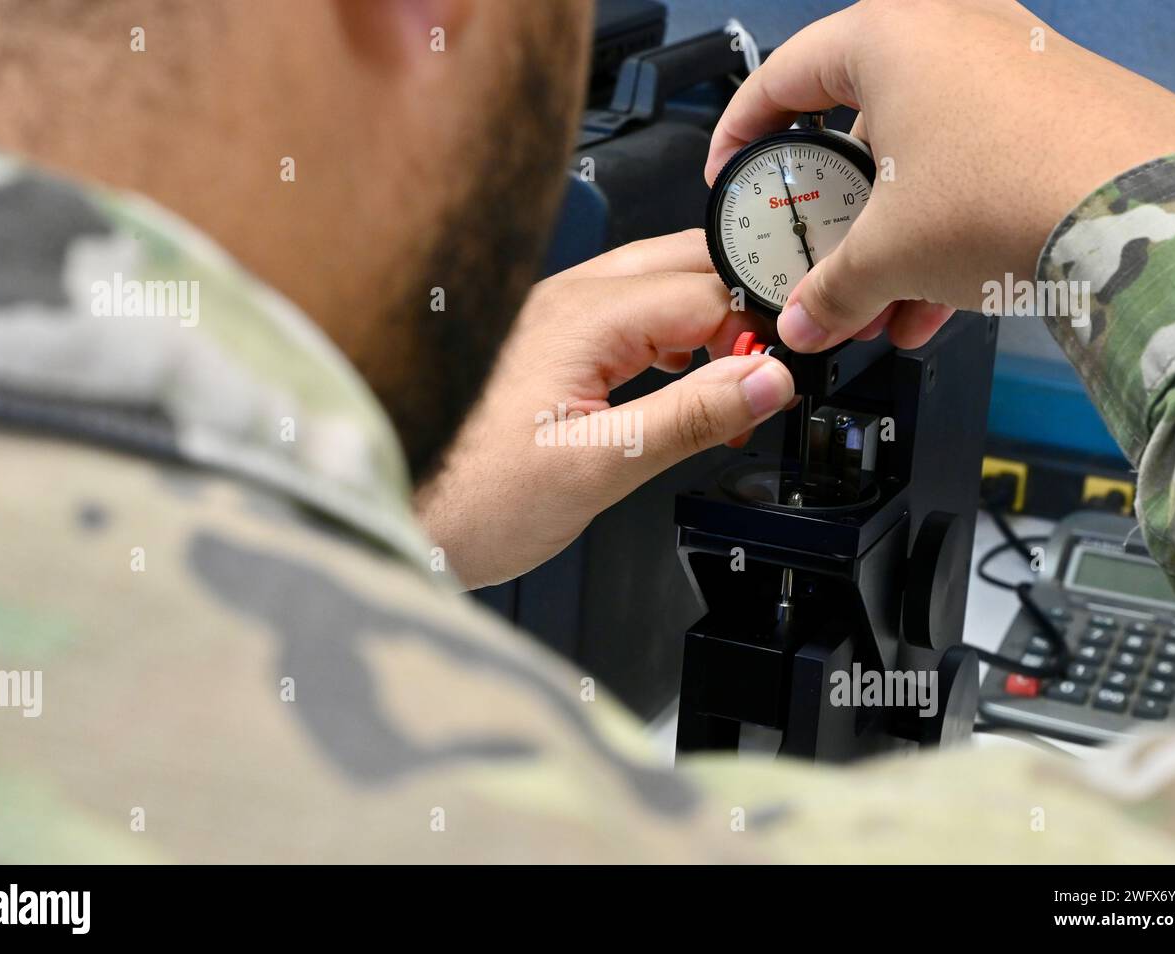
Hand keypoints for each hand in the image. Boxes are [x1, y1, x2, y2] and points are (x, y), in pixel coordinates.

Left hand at [415, 230, 796, 588]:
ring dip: (705, 325)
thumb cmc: (468, 498)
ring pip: (655, 287)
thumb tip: (766, 378)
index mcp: (582, 317)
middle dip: (739, 311)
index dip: (757, 333)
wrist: (392, 511)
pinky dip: (667, 340)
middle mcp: (565, 300)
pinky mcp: (545, 344)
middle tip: (766, 375)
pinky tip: (674, 383)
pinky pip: (625, 316)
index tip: (782, 380)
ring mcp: (552, 317)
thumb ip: (688, 418)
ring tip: (727, 389)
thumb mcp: (596, 467)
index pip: (706, 291)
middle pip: (684, 265)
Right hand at [707, 0, 1174, 352]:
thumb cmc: (1002, 196)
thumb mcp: (887, 253)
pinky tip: (939, 299)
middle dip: (839, 214)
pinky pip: (978, 166)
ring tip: (885, 307)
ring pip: (923, 155)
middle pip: (860, 125)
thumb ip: (828, 290)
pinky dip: (949, 227)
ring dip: (895, 237)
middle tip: (820, 261)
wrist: (1140, 214)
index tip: (730, 179)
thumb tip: (803, 323)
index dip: (741, 136)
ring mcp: (1013, 62)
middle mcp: (951, 28)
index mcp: (888, 35)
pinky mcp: (1057, 105)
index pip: (782, 77)